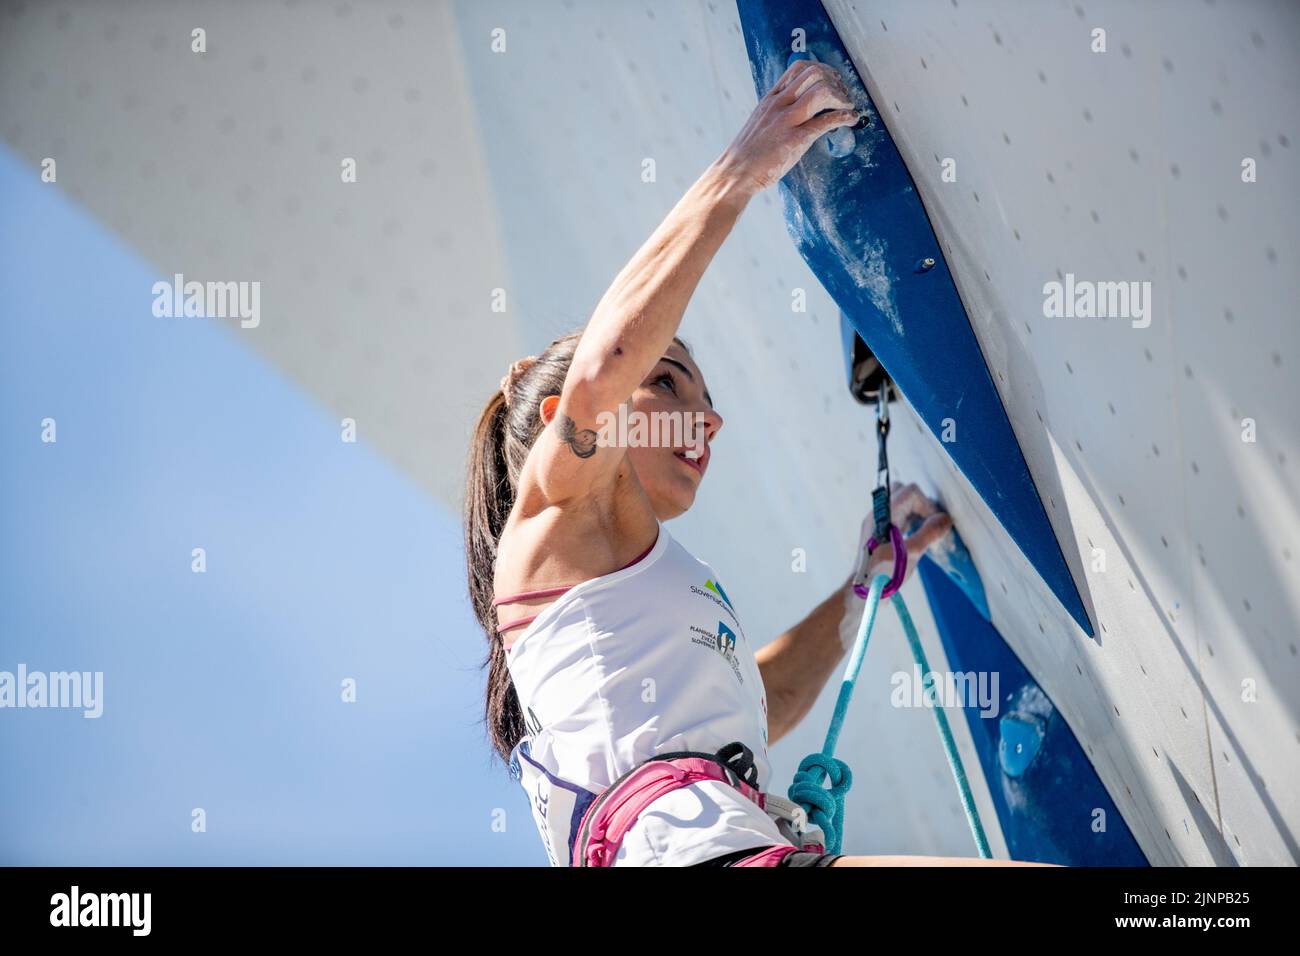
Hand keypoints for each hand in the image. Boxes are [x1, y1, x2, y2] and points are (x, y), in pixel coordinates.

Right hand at [715, 59, 858, 195]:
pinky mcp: (795, 140)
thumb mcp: (760, 123)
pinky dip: (844, 117)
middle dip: (835, 80)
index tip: (832, 81)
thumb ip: (777, 113)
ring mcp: (786, 121)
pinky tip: (852, 120)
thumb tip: (796, 110)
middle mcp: (779, 105)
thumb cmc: (747, 155)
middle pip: (814, 73)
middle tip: (844, 94)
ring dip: (842, 97)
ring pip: (821, 91)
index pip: (799, 68)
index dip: (822, 70)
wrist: (734, 174)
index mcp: (770, 99)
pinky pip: (825, 121)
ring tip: (848, 106)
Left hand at [851, 483, 953, 592]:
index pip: (911, 492)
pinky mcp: (877, 532)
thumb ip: (929, 533)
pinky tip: (914, 538)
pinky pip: (896, 516)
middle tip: (928, 526)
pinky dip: (908, 521)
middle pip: (904, 492)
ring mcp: (876, 522)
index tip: (934, 525)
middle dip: (921, 505)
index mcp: (883, 514)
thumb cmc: (884, 574)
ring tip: (922, 533)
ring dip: (915, 513)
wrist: (862, 592)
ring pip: (900, 503)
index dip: (927, 505)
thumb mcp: (911, 554)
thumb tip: (945, 519)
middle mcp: (877, 513)